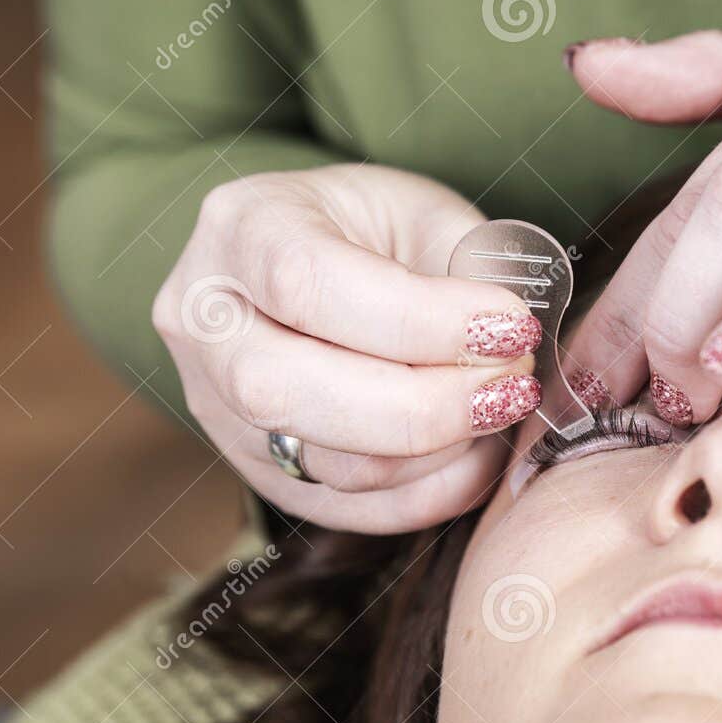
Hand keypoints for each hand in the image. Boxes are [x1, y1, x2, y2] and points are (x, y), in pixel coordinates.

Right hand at [152, 164, 543, 532]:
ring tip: (501, 407)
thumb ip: (470, 271)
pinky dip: (433, 491)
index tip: (510, 328)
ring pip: (329, 464)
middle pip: (290, 391)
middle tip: (512, 384)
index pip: (309, 284)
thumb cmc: (381, 231)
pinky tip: (479, 451)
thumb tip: (517, 348)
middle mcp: (205, 322)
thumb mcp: (426, 213)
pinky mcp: (258, 471)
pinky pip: (352, 509)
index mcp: (241, 227)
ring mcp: (218, 407)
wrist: (323, 265)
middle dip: (427, 404)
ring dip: (442, 450)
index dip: (422, 320)